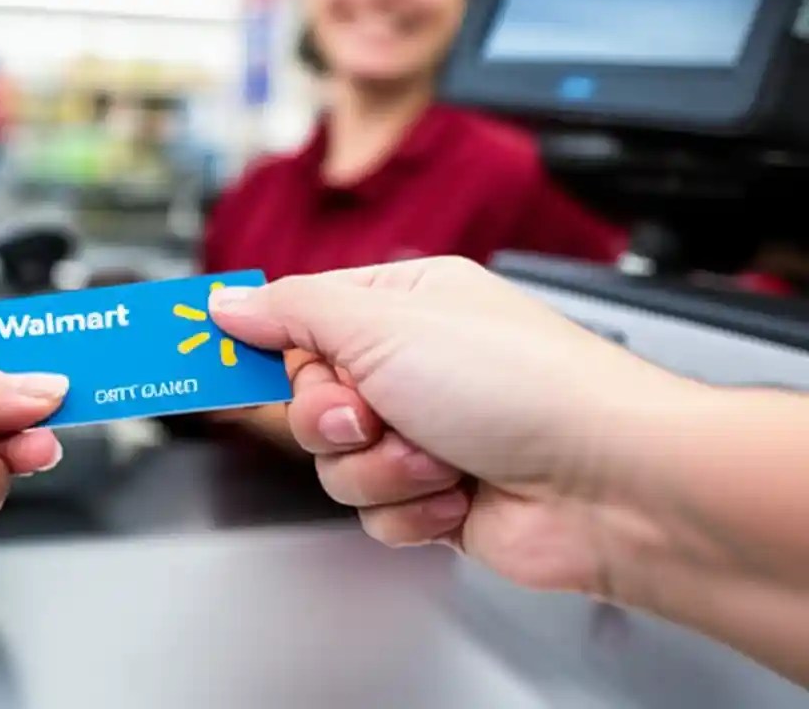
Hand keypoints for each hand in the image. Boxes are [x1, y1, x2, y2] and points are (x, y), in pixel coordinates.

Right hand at [209, 258, 692, 596]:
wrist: (608, 482)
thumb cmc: (523, 383)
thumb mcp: (384, 323)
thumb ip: (292, 312)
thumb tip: (229, 302)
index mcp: (401, 308)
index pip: (297, 320)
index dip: (256, 345)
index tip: (205, 360)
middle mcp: (411, 368)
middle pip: (306, 401)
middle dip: (333, 418)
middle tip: (370, 411)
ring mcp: (424, 434)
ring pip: (335, 465)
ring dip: (380, 467)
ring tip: (436, 454)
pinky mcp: (435, 498)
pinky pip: (374, 512)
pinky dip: (411, 508)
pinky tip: (459, 492)